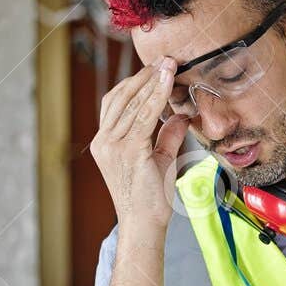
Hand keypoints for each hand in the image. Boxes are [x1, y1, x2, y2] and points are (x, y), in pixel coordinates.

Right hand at [89, 58, 190, 238]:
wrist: (144, 225)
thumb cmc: (151, 199)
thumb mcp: (161, 160)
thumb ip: (167, 136)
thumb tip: (181, 116)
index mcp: (106, 143)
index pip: (116, 103)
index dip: (134, 83)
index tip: (154, 69)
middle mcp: (104, 142)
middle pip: (120, 97)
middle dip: (143, 76)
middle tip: (164, 60)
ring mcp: (112, 146)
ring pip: (131, 104)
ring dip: (151, 82)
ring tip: (167, 65)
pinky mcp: (127, 151)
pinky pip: (143, 117)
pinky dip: (156, 98)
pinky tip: (168, 85)